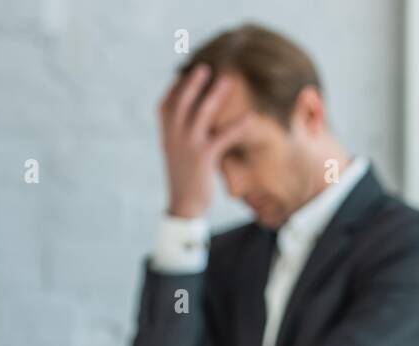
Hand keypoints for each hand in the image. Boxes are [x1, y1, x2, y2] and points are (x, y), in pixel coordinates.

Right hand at [158, 65, 254, 218]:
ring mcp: (188, 146)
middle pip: (182, 102)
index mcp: (166, 134)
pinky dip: (238, 125)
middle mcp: (174, 137)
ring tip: (228, 80)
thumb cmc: (185, 176)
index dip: (176, 87)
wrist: (185, 205)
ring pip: (201, 113)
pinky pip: (223, 136)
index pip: (166, 104)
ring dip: (215, 95)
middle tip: (205, 66)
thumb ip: (179, 132)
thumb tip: (190, 115)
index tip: (184, 71)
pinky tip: (252, 116)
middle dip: (193, 83)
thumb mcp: (176, 152)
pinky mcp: (204, 157)